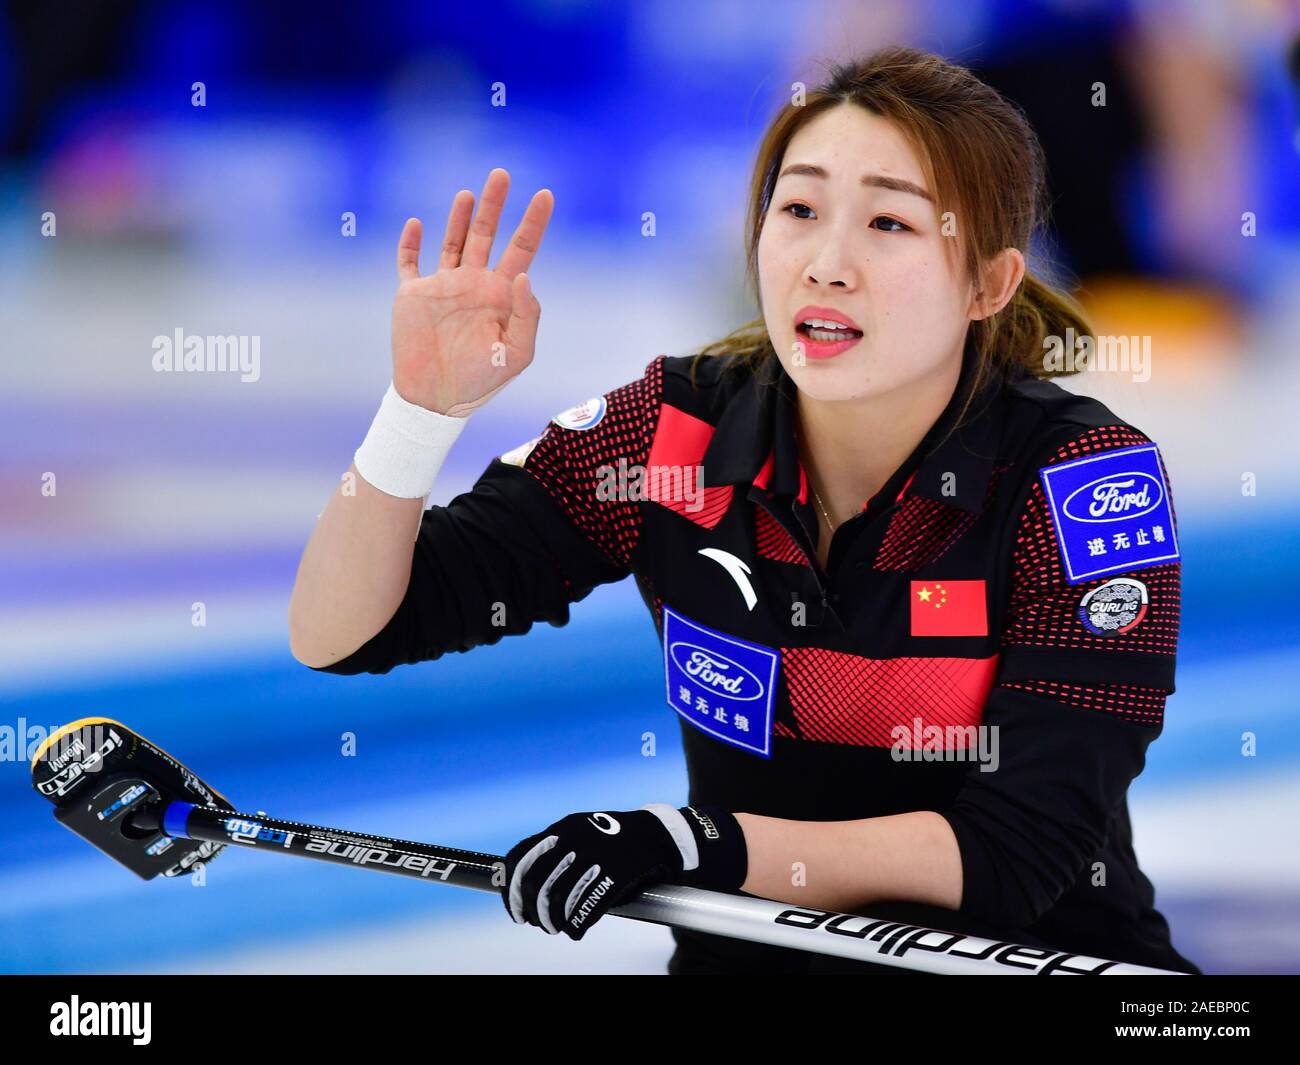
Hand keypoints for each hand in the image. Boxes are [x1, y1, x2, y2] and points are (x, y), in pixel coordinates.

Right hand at [390, 168, 552, 416]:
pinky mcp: (413, 294)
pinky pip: (409, 262)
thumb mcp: (516, 354)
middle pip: (487, 234)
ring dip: (459, 216)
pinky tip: (416, 224)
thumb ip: (527, 315)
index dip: (534, 223)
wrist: (436, 399)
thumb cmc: (480, 381)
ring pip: (453, 240)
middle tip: (503, 174)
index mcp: (501, 295)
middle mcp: (474, 283)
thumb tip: (524, 276)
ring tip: (468, 193)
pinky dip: (410, 242)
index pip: (522, 250)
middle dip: (495, 204)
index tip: (546, 195)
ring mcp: (443, 286)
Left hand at [502, 804, 748, 940]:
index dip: (511, 890)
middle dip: (532, 910)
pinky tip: (577, 930)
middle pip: (535, 883)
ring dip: (553, 921)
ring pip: (558, 899)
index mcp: (563, 827)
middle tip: (538, 924)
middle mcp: (574, 838)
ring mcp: (596, 855)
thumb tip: (527, 888)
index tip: (515, 910)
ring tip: (558, 928)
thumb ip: (557, 854)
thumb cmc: (619, 840)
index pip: (520, 859)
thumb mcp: (583, 834)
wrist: (662, 833)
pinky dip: (576, 925)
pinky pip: (586, 907)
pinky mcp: (616, 872)